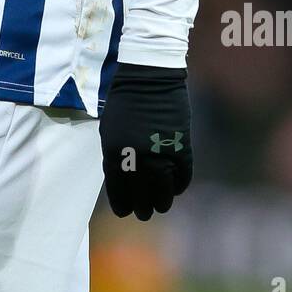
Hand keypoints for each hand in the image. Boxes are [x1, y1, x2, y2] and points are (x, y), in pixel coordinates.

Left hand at [99, 63, 192, 220]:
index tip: (125, 211)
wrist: (148, 79)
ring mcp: (161, 154)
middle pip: (142, 196)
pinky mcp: (181, 148)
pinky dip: (179, 185)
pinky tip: (175, 188)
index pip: (118, 191)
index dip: (122, 204)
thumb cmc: (124, 103)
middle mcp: (137, 159)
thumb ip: (114, 157)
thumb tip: (123, 181)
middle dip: (142, 208)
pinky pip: (182, 176)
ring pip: (163, 191)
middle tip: (144, 213)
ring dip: (162, 201)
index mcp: (115, 154)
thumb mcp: (110, 132)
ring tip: (161, 206)